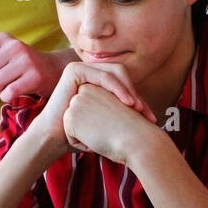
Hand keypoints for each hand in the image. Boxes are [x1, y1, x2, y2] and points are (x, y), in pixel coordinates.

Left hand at [0, 34, 69, 102]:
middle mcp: (14, 47)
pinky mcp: (35, 76)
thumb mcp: (1, 58)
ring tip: (3, 91)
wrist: (56, 70)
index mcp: (3, 39)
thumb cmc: (23, 66)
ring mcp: (26, 61)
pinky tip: (12, 95)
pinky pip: (8, 92)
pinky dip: (5, 98)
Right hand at [30, 62, 156, 155]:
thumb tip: (152, 117)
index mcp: (96, 78)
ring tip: (138, 108)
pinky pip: (103, 76)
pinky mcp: (74, 70)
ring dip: (130, 90)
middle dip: (136, 93)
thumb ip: (123, 112)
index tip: (150, 116)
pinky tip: (128, 103)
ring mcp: (80, 67)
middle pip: (122, 75)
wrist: (56, 139)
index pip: (124, 82)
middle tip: (146, 112)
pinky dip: (118, 88)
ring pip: (115, 74)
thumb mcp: (107, 119)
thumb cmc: (82, 133)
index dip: (138, 97)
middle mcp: (89, 70)